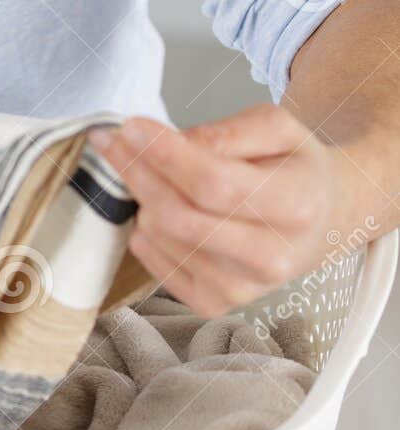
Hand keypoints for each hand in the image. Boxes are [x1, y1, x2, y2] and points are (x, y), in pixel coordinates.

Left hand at [91, 106, 349, 316]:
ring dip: (140, 197)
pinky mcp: (214, 303)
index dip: (164, 155)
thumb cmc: (292, 168)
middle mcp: (271, 258)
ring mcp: (241, 289)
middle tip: (111, 140)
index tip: (129, 126)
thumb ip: (228, 131)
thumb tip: (174, 142)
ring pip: (163, 238)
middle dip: (136, 172)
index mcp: (295, 206)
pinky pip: (156, 264)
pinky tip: (155, 208)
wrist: (318, 221)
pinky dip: (144, 230)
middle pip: (180, 215)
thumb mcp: (276, 128)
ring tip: (143, 169)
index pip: (215, 184)